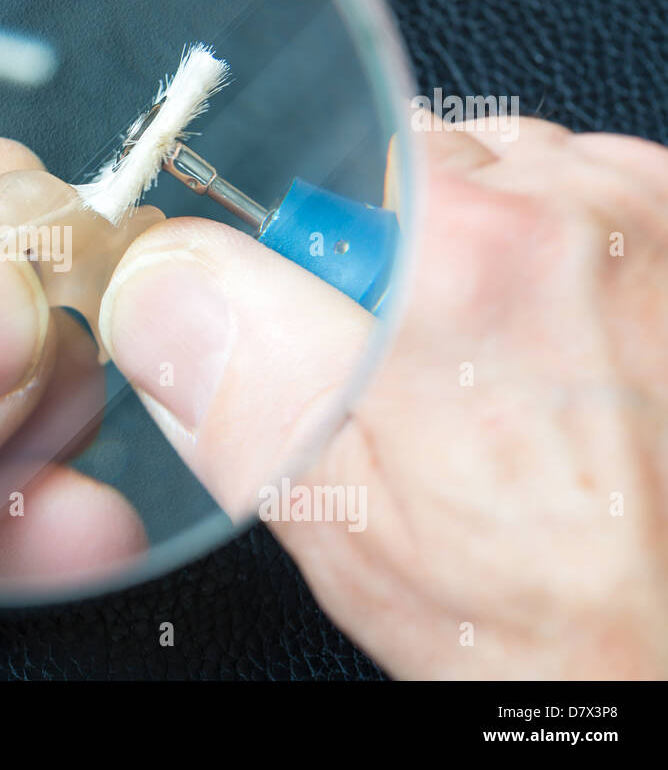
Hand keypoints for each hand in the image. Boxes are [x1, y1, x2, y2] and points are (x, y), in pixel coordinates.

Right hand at [98, 116, 667, 677]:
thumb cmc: (547, 609)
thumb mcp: (341, 517)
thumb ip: (236, 384)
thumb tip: (158, 279)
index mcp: (462, 257)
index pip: (320, 170)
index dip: (313, 267)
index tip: (340, 346)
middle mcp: (574, 207)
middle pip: (421, 169)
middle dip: (402, 260)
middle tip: (424, 383)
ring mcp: (650, 216)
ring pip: (512, 183)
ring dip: (492, 258)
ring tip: (509, 382)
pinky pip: (590, 207)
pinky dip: (567, 269)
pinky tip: (571, 365)